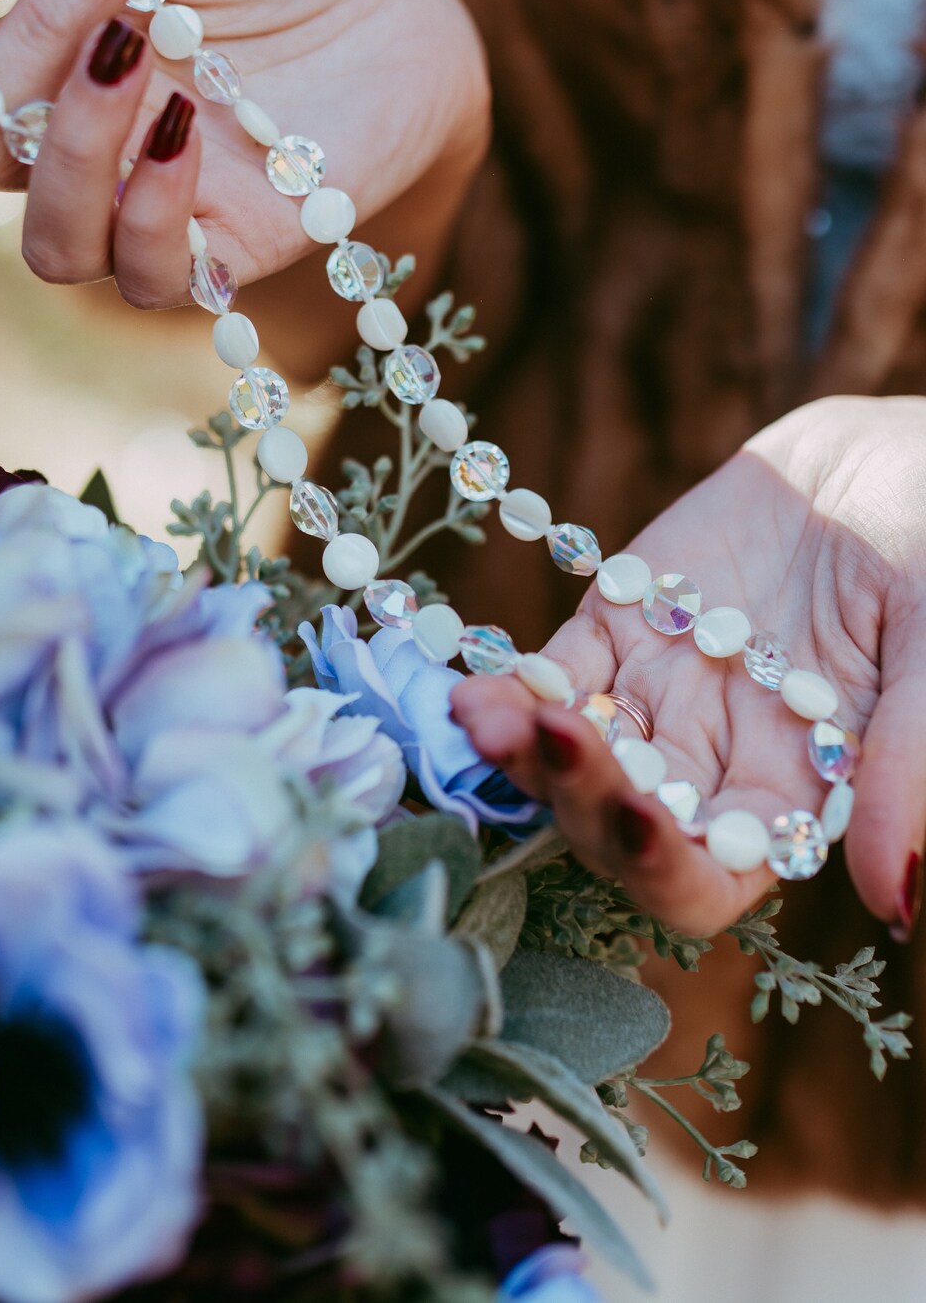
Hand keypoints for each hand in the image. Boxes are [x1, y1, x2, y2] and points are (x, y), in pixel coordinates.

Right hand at [0, 0, 487, 330]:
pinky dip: (149, 205)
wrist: (402, 3)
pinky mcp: (220, 252)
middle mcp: (72, 146)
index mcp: (37, 63)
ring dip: (72, 144)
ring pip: (47, 239)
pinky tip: (186, 122)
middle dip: (17, 55)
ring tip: (135, 48)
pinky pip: (144, 275)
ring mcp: (143, 208)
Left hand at [452, 396, 925, 936]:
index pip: (709, 880)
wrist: (891, 459)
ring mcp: (658, 694)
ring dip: (522, 749)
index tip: (641, 821)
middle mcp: (714, 761)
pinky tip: (476, 688)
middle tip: (551, 741)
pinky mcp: (618, 626)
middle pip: (619, 822)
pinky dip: (512, 685)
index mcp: (795, 792)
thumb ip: (908, 765)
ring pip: (572, 752)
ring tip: (482, 719)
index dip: (666, 870)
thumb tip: (891, 900)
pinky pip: (552, 672)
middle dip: (577, 797)